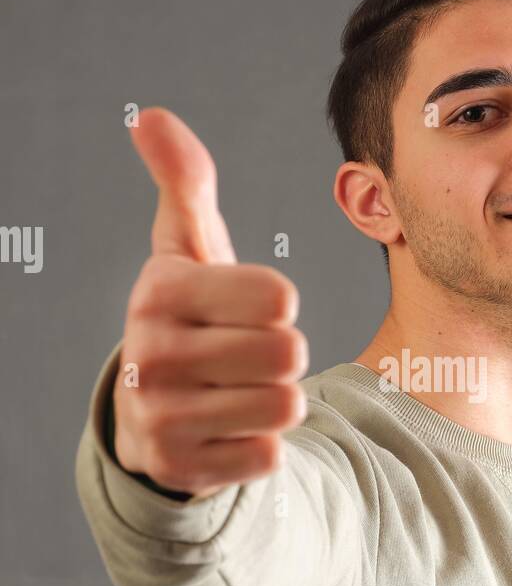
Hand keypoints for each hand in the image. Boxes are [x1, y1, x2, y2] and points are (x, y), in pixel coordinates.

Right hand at [112, 107, 307, 498]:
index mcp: (160, 293)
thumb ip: (185, 182)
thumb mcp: (188, 249)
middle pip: (288, 353)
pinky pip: (270, 455)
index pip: (278, 296)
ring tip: (238, 394)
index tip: (244, 310)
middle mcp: (152, 356)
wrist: (150, 415)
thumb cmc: (189, 319)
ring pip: (285, 406)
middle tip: (245, 359)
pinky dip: (261, 446)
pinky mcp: (184, 469)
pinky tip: (228, 432)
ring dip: (277, 401)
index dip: (277, 304)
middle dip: (281, 357)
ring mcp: (163, 418)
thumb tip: (151, 115)